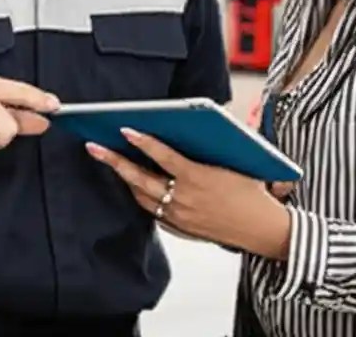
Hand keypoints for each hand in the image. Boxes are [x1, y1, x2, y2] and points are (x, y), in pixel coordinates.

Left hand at [87, 128, 291, 259]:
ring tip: (108, 161)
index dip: (143, 142)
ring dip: (124, 178)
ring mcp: (179, 216)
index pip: (163, 156)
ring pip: (141, 195)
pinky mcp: (179, 228)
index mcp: (199, 178)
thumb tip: (188, 125)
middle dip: (114, 160)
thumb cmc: (252, 191)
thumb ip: (207, 147)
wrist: (263, 230)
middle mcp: (184, 199)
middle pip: (141, 178)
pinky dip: (141, 195)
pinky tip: (132, 183)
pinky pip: (151, 210)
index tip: (124, 128)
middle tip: (93, 146)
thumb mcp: (234, 163)